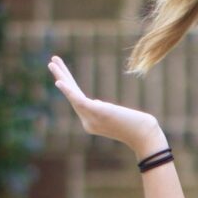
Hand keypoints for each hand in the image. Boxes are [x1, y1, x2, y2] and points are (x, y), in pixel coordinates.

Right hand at [48, 55, 164, 157]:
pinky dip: (68, 91)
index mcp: (91, 122)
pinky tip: (59, 82)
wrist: (145, 136)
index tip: (62, 75)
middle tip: (51, 61)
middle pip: (71, 96)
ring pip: (72, 95)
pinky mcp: (97, 113)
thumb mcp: (116, 115)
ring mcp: (91, 119)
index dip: (69, 87)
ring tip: (52, 62)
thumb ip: (103, 109)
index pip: (77, 101)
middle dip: (61, 77)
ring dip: (61, 76)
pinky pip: (79, 100)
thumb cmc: (137, 126)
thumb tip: (96, 103)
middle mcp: (87, 122)